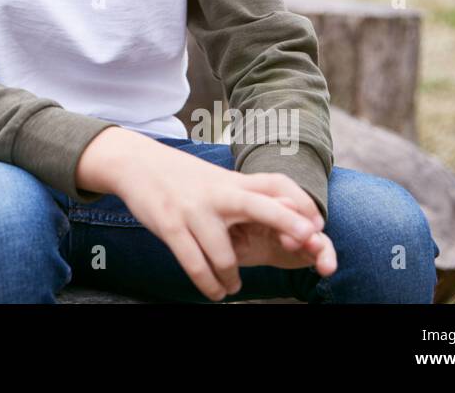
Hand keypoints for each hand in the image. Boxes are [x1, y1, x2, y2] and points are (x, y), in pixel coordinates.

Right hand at [81, 128, 326, 301]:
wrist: (136, 163)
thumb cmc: (183, 177)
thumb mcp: (217, 180)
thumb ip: (245, 197)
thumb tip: (286, 216)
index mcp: (233, 182)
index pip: (276, 186)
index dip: (301, 204)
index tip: (317, 226)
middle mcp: (218, 194)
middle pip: (261, 207)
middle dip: (287, 224)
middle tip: (308, 246)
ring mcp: (193, 211)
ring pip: (224, 256)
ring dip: (231, 279)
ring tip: (231, 287)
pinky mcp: (170, 226)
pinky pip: (194, 264)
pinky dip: (208, 284)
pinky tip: (214, 290)